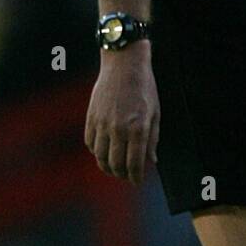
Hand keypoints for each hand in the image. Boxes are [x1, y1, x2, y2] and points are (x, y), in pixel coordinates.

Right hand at [85, 41, 159, 183]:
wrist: (124, 64)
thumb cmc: (144, 87)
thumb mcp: (155, 112)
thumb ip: (152, 139)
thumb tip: (151, 160)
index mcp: (138, 128)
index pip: (135, 163)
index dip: (136, 176)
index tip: (137, 181)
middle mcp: (118, 128)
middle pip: (116, 164)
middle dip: (122, 175)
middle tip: (126, 176)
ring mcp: (102, 123)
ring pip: (100, 156)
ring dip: (107, 166)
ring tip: (114, 168)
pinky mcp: (91, 117)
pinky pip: (90, 142)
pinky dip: (96, 151)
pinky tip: (104, 151)